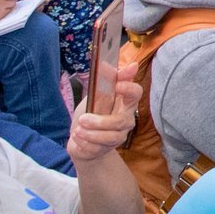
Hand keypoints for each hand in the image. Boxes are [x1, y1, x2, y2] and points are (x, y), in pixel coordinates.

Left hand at [68, 45, 140, 163]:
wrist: (81, 140)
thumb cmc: (91, 114)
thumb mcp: (96, 94)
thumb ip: (107, 81)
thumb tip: (120, 64)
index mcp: (125, 103)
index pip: (136, 94)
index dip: (129, 89)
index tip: (117, 85)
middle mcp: (126, 120)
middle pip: (120, 121)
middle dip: (99, 122)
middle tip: (82, 119)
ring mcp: (118, 136)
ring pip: (109, 137)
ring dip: (89, 134)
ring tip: (78, 130)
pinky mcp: (106, 149)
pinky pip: (96, 148)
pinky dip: (83, 143)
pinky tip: (78, 138)